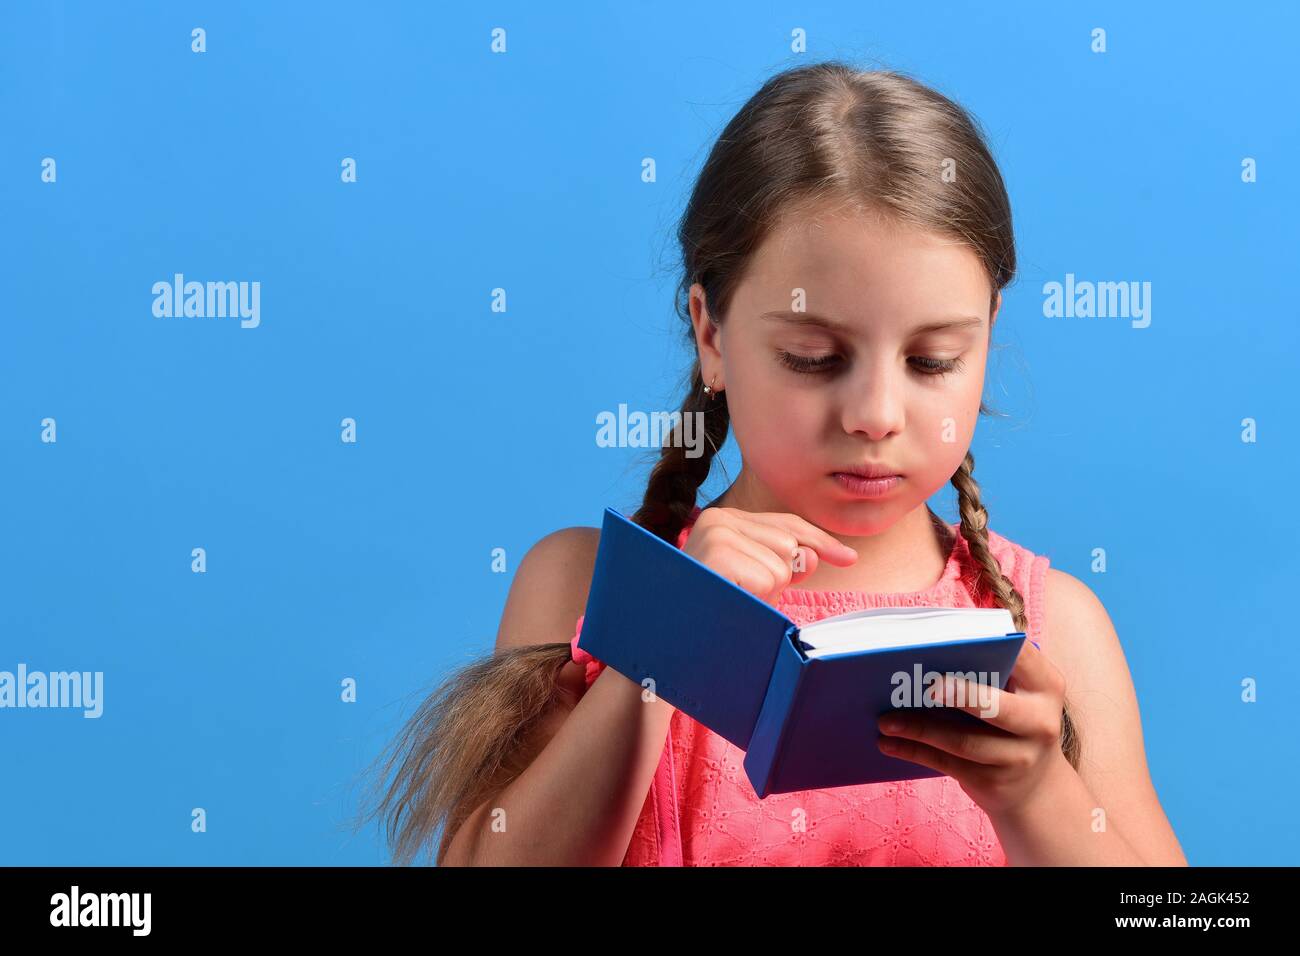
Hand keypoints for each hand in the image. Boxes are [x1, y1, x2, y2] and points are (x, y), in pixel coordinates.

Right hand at [682, 507, 857, 603]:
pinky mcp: (718, 555)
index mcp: (725, 519)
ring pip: (782, 566)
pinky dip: (757, 601)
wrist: (668, 642)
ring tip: (732, 600)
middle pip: (789, 547)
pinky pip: (768, 581)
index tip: (848, 558)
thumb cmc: (711, 610)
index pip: (787, 526)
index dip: (820, 542)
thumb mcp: (751, 581)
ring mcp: (717, 534)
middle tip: (741, 595)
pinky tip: (730, 602)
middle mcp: (719, 519)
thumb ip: (783, 564)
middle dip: (778, 580)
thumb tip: (816, 557)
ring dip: (765, 594)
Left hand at [874, 638, 1069, 815]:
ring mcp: (1018, 757)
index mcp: (1046, 687)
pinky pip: (947, 764)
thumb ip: (991, 673)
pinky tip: (887, 743)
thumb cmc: (1014, 723)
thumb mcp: (1019, 695)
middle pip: (994, 707)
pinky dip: (914, 751)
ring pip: (963, 741)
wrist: (1036, 788)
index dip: (989, 645)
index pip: (1021, 655)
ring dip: (919, 729)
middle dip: (960, 695)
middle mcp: (1040, 722)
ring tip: (885, 720)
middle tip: (927, 686)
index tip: (953, 641)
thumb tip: (926, 655)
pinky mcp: (993, 782)